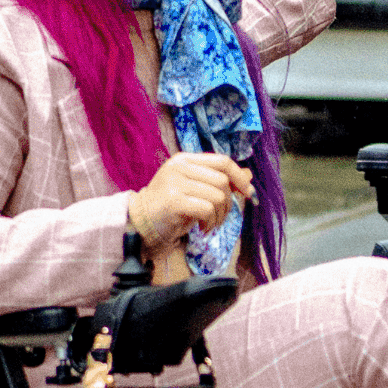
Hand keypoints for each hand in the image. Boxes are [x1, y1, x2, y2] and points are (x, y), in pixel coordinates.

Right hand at [128, 152, 253, 267]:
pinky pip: (207, 209)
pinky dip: (210, 222)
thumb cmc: (170, 206)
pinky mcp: (174, 200)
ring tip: (209, 224)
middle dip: (228, 203)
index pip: (222, 161)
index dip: (239, 176)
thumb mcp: (196, 188)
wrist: (139, 222)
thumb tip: (249, 175)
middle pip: (222, 181)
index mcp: (185, 159)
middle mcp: (180, 166)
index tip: (247, 192)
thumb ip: (218, 180)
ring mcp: (175, 182)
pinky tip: (202, 228)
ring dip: (219, 216)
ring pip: (217, 196)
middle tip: (218, 217)